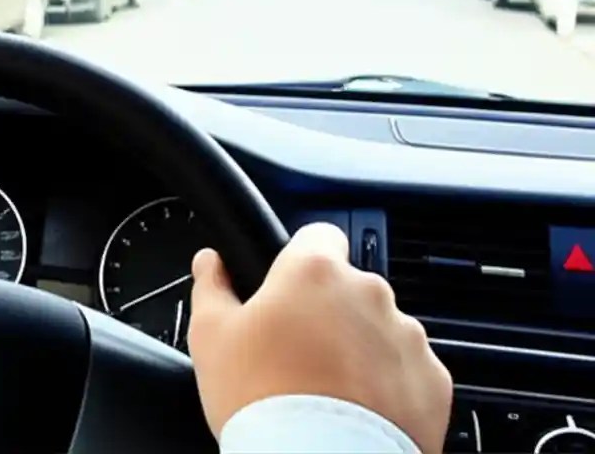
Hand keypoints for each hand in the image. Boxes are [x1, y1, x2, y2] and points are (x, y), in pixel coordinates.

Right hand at [188, 223, 451, 453]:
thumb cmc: (261, 400)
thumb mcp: (211, 338)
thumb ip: (211, 287)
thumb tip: (209, 262)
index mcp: (314, 271)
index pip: (318, 235)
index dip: (300, 259)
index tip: (287, 288)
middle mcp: (368, 293)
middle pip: (348, 288)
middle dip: (327, 311)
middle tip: (296, 352)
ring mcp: (407, 336)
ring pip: (379, 328)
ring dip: (359, 347)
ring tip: (327, 388)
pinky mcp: (432, 379)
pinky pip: (407, 369)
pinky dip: (388, 384)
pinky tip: (357, 408)